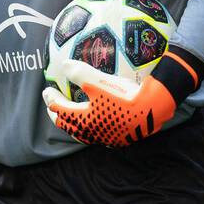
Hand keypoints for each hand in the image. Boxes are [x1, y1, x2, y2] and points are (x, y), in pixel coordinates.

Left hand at [42, 58, 176, 146]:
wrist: (155, 107)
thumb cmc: (125, 95)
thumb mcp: (99, 81)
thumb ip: (79, 73)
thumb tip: (64, 65)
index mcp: (83, 120)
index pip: (60, 110)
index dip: (51, 100)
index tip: (47, 91)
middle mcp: (91, 133)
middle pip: (68, 125)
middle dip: (58, 114)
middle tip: (53, 104)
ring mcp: (105, 138)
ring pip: (82, 132)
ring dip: (73, 122)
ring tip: (71, 112)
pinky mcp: (118, 138)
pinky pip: (97, 133)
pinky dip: (89, 125)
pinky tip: (94, 118)